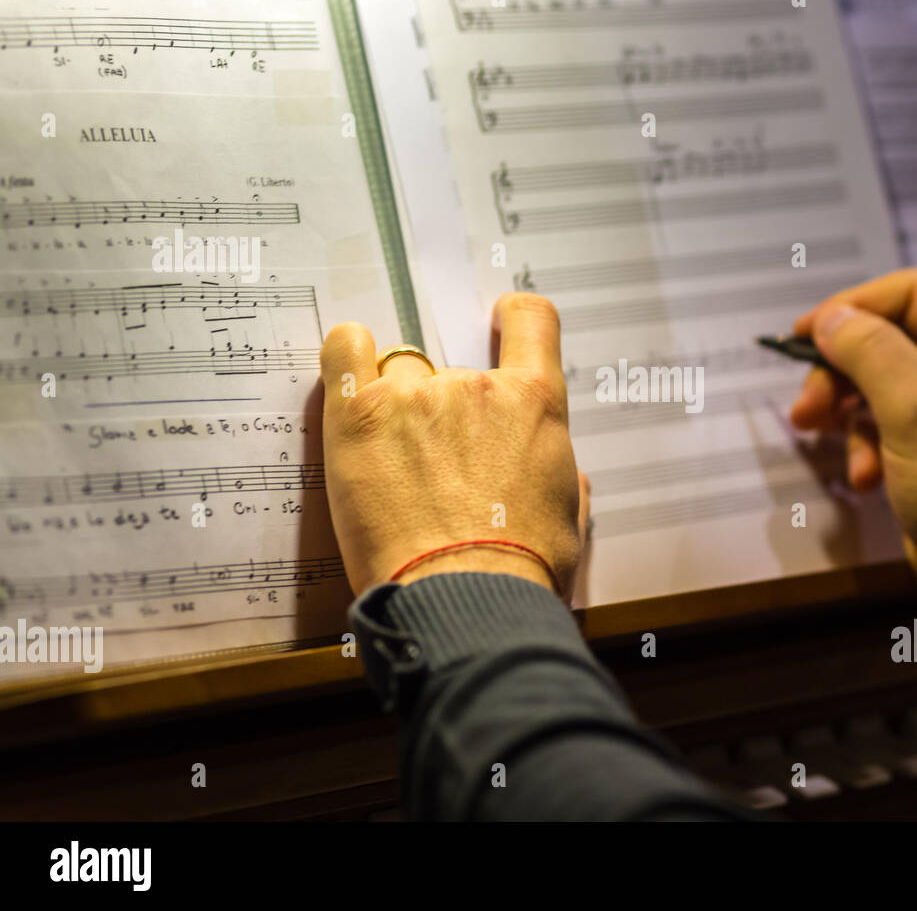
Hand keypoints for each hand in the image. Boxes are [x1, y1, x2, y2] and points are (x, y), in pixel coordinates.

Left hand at [319, 293, 589, 599]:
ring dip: (397, 407)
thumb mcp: (568, 519)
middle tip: (437, 463)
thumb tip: (562, 472)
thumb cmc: (521, 570)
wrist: (468, 601)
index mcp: (535, 406)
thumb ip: (563, 477)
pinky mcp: (362, 418)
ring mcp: (417, 397)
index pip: (532, 322)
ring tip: (392, 463)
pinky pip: (345, 354)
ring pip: (400, 376)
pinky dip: (345, 354)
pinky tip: (348, 362)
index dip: (514, 318)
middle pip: (453, 368)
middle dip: (445, 408)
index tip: (500, 321)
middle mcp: (478, 387)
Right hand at [791, 268, 916, 639]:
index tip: (803, 336)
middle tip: (807, 410)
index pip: (908, 294)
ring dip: (848, 418)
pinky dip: (864, 448)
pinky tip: (866, 479)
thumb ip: (872, 355)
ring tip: (839, 454)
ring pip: (875, 384)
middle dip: (840, 375)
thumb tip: (831, 318)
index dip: (852, 308)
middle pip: (884, 339)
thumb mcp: (915, 416)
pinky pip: (882, 424)